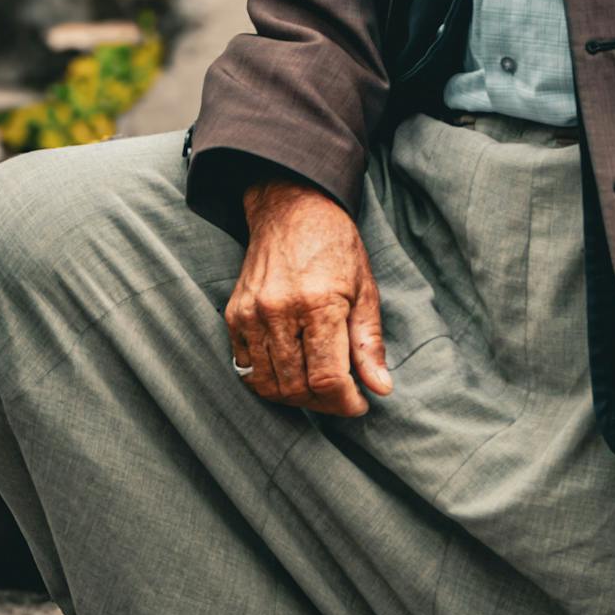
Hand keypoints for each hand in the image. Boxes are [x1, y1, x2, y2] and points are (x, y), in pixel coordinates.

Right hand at [226, 179, 392, 414]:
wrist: (292, 210)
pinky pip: (244, 367)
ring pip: (267, 384)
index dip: (345, 402)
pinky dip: (267, 380)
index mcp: (319, 304)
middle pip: (296, 386)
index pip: (327, 378)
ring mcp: (251, 314)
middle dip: (324, 403)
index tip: (359, 404)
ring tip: (317, 389)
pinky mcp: (234, 315)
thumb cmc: (335, 248)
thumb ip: (369, 343)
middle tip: (341, 398)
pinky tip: (290, 372)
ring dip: (295, 397)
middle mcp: (280, 311)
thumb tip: (380, 388)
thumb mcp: (365, 291)